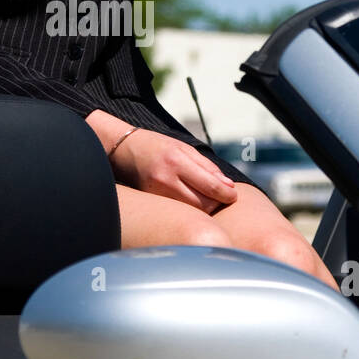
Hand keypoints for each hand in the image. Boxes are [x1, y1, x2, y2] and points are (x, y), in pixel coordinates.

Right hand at [112, 128, 238, 212]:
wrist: (124, 149)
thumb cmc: (158, 146)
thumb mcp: (185, 149)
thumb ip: (208, 168)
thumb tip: (228, 187)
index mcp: (176, 161)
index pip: (210, 185)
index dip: (226, 194)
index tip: (233, 196)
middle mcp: (165, 179)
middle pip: (202, 203)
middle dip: (216, 203)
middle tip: (221, 198)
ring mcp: (155, 193)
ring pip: (191, 211)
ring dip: (204, 209)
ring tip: (205, 199)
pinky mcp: (151, 202)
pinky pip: (177, 212)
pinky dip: (189, 210)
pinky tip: (190, 202)